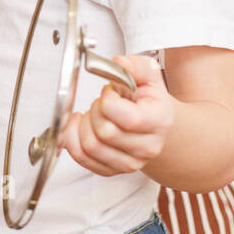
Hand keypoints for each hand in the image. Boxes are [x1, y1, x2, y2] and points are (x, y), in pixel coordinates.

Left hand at [59, 54, 174, 176]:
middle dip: (96, 110)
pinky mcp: (112, 170)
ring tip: (94, 114)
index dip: (109, 100)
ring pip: (90, 146)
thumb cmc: (149, 101)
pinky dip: (73, 139)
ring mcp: (130, 163)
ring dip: (84, 125)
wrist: (154, 126)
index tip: (110, 91)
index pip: (127, 118)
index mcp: (159, 121)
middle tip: (102, 102)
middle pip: (105, 132)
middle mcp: (147, 147)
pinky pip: (82, 158)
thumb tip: (119, 62)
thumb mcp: (149, 76)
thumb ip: (135, 66)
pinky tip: (82, 125)